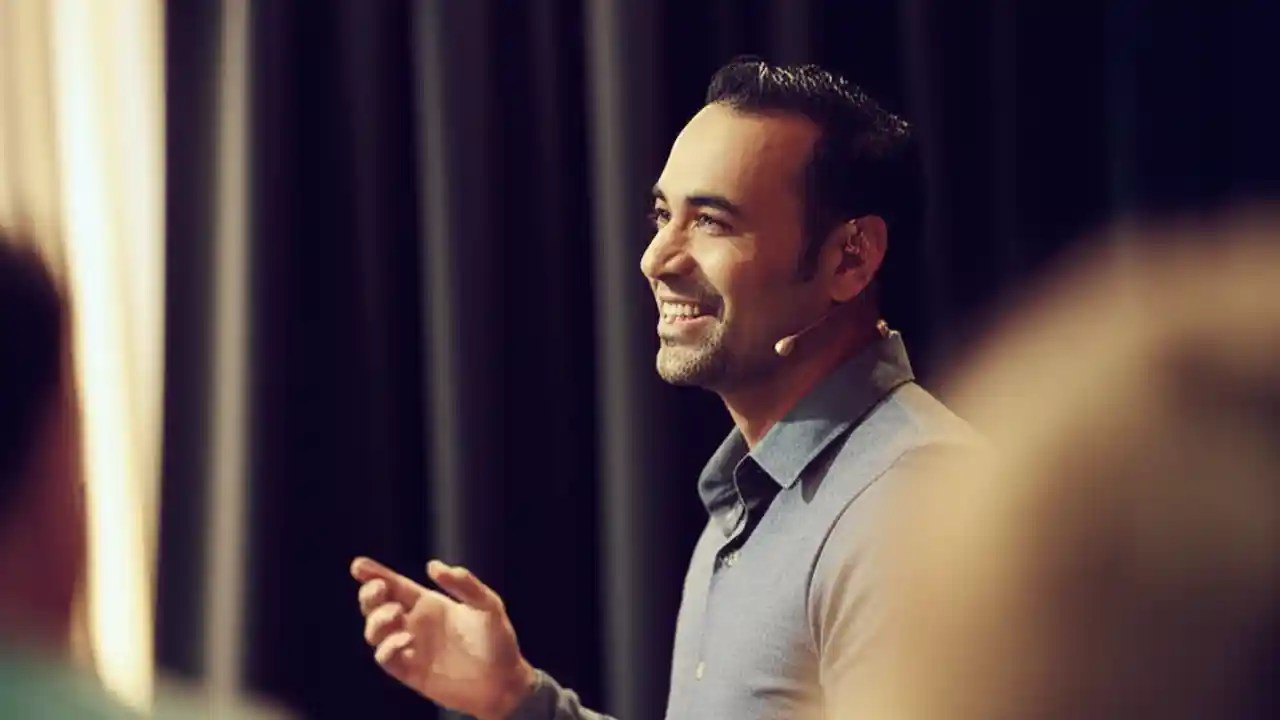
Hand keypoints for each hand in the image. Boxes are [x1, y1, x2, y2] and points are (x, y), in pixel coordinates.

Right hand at [351, 557, 536, 719]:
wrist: (503, 683)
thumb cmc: (498, 641)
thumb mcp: (488, 605)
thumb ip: (464, 584)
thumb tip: (432, 566)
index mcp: (429, 603)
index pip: (394, 585)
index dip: (374, 574)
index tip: (358, 566)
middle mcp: (415, 623)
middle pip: (376, 605)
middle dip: (369, 594)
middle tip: (380, 589)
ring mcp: (411, 648)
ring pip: (374, 630)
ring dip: (377, 619)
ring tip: (396, 613)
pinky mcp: (410, 671)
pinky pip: (384, 657)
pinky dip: (387, 646)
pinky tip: (404, 639)